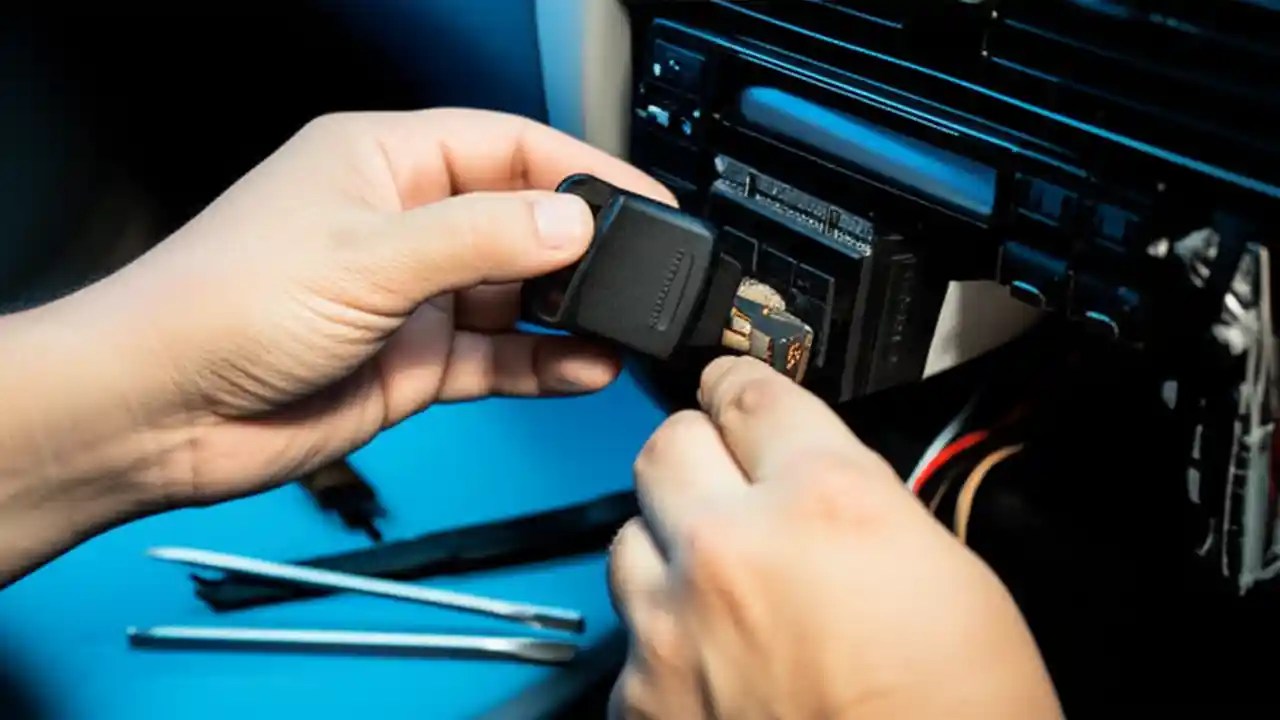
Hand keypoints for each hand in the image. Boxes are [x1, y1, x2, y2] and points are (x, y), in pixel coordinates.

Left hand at [0, 109, 670, 581]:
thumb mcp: (369, 255)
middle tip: (640, 272)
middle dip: (582, 249)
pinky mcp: (416, 362)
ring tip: (621, 326)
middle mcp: (406, 224)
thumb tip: (573, 223)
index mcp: (385, 160)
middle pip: (522, 222)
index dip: (582, 170)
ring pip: (518, 296)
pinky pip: (501, 359)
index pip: (510, 147)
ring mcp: (414, 296)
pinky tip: (583, 368)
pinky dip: (544, 366)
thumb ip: (482, 238)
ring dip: (570, 314)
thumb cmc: (221, 304)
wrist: (161, 412)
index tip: (643, 199)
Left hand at [607, 357, 1061, 718]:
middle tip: (724, 479)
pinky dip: (664, 639)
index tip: (732, 386)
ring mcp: (674, 629)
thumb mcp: (945, 568)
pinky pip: (630, 636)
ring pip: (629, 536)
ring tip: (721, 584)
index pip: (749, 393)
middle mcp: (732, 551)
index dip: (742, 384)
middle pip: (666, 446)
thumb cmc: (960, 712)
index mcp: (823, 502)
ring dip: (670, 546)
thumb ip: (855, 499)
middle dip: (697, 455)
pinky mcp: (644, 697)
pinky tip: (712, 660)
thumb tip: (806, 476)